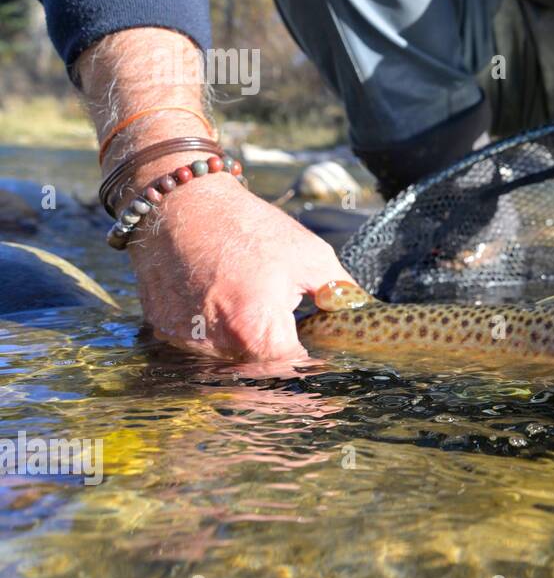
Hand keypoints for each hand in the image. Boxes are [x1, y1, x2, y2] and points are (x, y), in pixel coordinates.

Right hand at [75, 27, 353, 362]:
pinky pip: (202, 349)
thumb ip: (341, 295)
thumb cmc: (249, 226)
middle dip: (281, 366)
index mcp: (256, 328)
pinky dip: (221, 337)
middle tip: (297, 346)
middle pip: (261, 375)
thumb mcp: (311, 256)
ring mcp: (186, 342)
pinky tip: (229, 308)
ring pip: (230, 364)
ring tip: (257, 314)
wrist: (179, 202)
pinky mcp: (166, 333)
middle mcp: (216, 344)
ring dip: (249, 351)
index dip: (313, 373)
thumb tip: (364, 319)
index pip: (293, 373)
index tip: (325, 370)